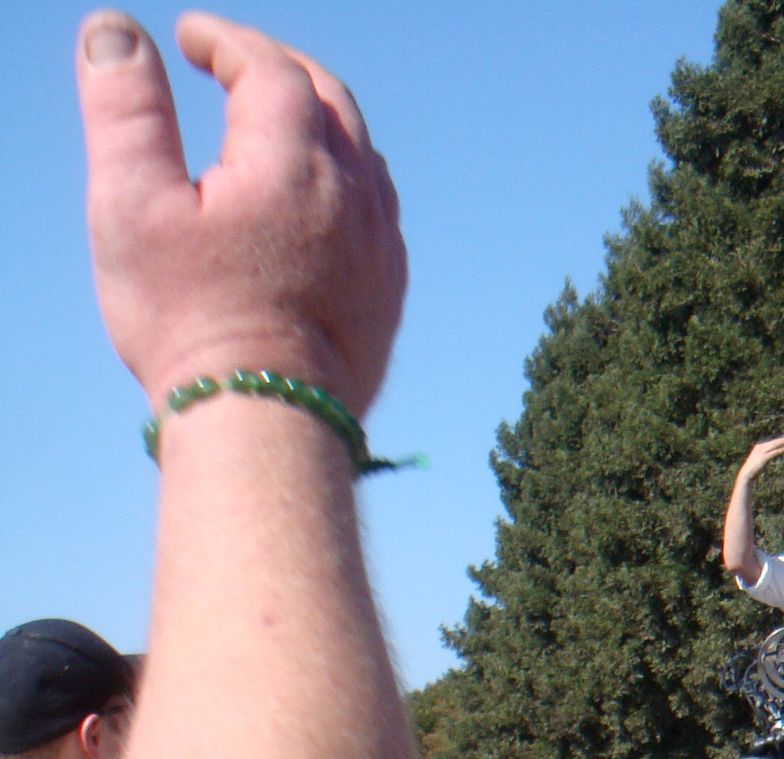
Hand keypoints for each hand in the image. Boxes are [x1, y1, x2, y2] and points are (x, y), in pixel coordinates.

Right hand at [79, 13, 405, 413]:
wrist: (267, 419)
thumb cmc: (190, 317)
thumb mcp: (133, 203)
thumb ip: (126, 111)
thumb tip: (118, 34)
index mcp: (293, 164)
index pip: (272, 71)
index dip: (229, 44)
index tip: (191, 38)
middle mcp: (354, 197)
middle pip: (330, 103)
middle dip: (279, 70)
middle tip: (233, 64)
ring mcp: (382, 247)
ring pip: (362, 156)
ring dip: (318, 122)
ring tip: (273, 121)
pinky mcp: (389, 293)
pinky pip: (377, 212)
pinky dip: (344, 179)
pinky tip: (316, 198)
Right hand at [738, 434, 783, 481]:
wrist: (746, 474)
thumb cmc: (753, 469)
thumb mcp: (760, 461)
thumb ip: (766, 457)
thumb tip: (772, 455)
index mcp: (759, 446)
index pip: (771, 441)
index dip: (779, 439)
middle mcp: (760, 447)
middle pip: (774, 441)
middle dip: (782, 438)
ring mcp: (761, 452)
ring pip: (774, 445)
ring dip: (783, 441)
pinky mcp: (763, 457)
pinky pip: (774, 452)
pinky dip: (780, 449)